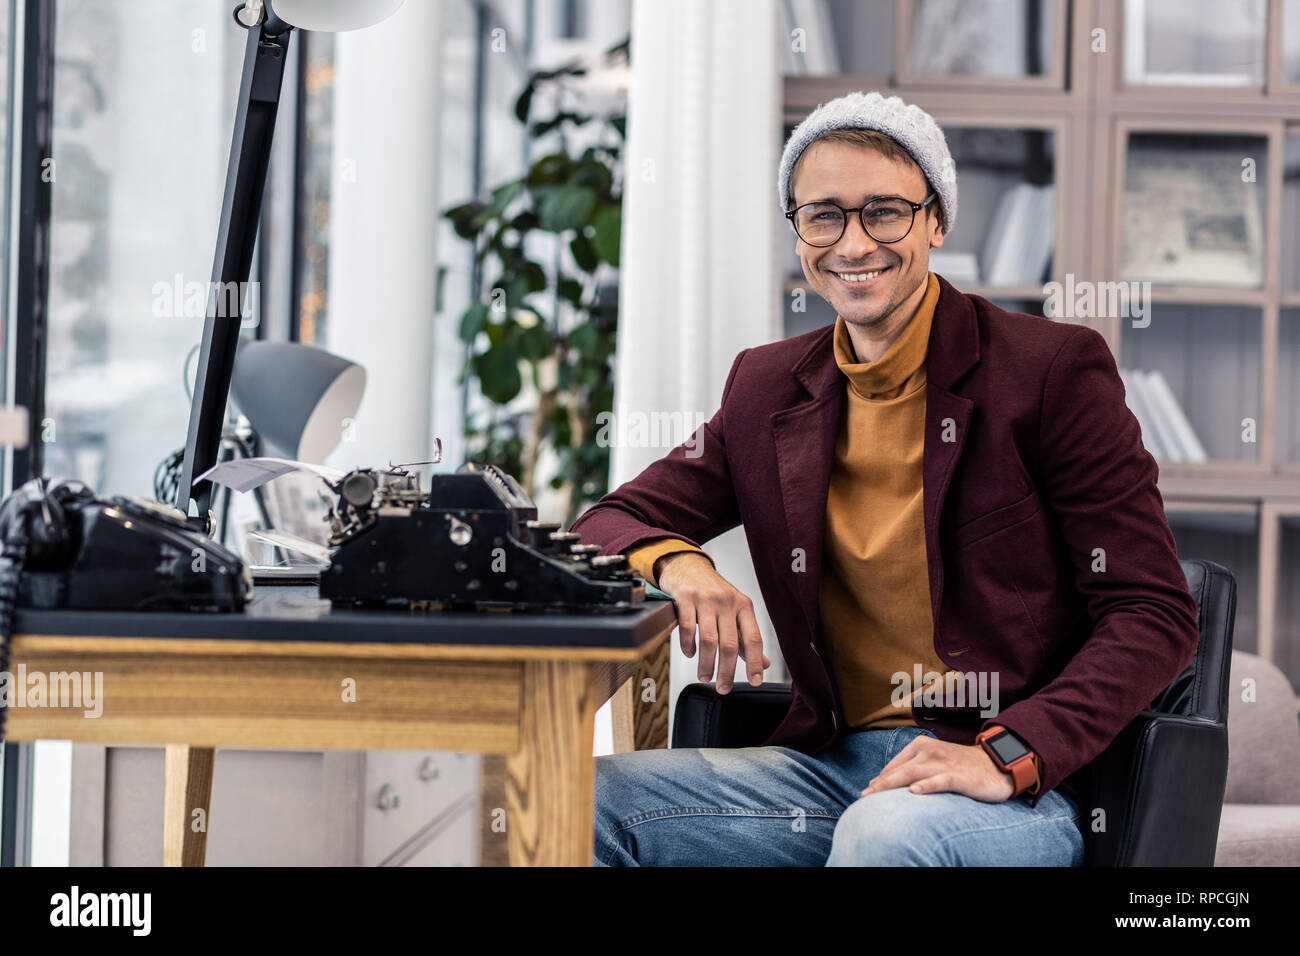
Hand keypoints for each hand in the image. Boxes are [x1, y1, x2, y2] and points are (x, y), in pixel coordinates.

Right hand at [657, 551, 769, 693]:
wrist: (687, 565)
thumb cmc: (713, 592)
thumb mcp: (735, 610)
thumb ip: (746, 637)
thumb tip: (764, 664)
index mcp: (744, 605)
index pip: (753, 638)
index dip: (755, 662)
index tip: (755, 682)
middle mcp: (727, 601)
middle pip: (730, 644)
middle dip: (727, 671)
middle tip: (723, 689)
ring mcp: (705, 598)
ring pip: (709, 640)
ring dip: (706, 664)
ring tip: (705, 677)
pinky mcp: (685, 597)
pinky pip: (688, 628)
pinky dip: (688, 646)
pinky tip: (689, 654)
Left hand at [860, 735, 1015, 802]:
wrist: (997, 765)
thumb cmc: (961, 766)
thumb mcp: (934, 762)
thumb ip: (911, 769)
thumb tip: (883, 783)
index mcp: (921, 746)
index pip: (895, 764)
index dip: (880, 778)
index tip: (866, 792)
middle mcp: (931, 751)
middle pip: (900, 769)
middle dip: (881, 783)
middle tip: (865, 796)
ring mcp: (945, 763)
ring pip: (914, 773)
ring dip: (894, 784)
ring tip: (878, 794)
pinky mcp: (960, 776)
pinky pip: (940, 780)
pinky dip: (927, 786)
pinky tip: (914, 792)